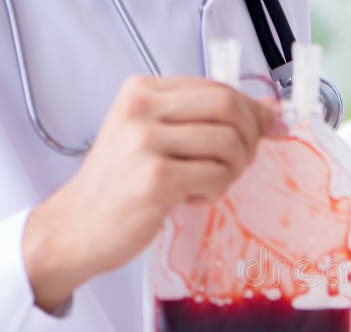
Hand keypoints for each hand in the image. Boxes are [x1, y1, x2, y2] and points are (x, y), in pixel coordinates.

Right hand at [23, 76, 286, 311]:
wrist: (79, 225)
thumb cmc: (122, 183)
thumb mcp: (153, 136)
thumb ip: (202, 120)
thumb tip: (271, 114)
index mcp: (142, 90)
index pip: (217, 88)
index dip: (253, 110)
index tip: (270, 129)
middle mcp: (141, 108)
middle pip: (228, 107)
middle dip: (250, 137)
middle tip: (240, 164)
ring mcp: (146, 142)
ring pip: (229, 143)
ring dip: (232, 170)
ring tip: (208, 185)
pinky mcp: (156, 178)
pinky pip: (217, 176)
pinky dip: (216, 191)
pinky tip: (192, 199)